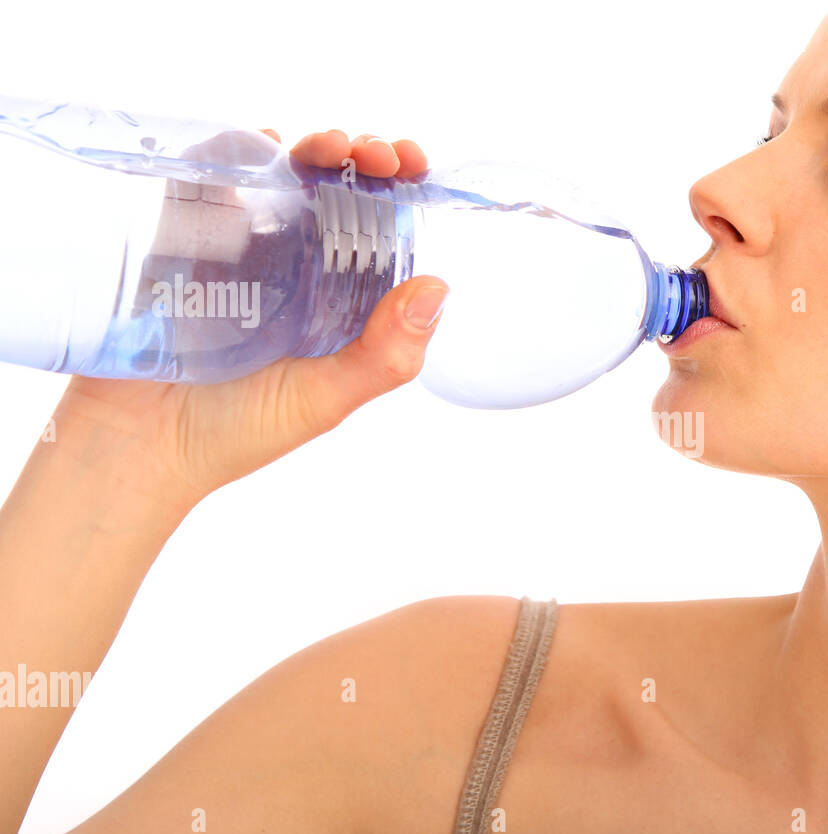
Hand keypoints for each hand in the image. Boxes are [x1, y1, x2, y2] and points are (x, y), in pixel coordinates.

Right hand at [52, 128, 444, 509]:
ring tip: (330, 149)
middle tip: (376, 154)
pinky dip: (236, 149)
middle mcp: (296, 264)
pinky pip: (212, 177)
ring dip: (313, 148)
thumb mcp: (326, 399)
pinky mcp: (185, 234)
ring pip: (284, 175)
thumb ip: (383, 355)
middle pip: (339, 191)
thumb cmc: (238, 431)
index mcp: (340, 298)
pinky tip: (260, 144)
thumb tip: (438, 287)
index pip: (383, 230)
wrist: (136, 444)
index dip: (403, 191)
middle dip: (365, 158)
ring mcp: (240, 245)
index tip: (415, 167)